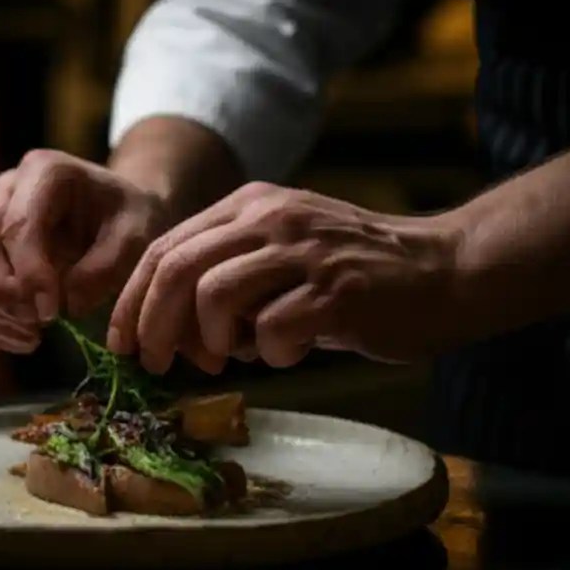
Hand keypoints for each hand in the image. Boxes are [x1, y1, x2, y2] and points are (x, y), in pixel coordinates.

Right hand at [0, 150, 171, 352]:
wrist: (122, 215)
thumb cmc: (131, 218)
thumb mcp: (138, 234)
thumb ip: (108, 266)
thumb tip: (68, 303)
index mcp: (44, 172)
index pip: (17, 224)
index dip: (28, 272)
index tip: (52, 312)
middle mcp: (5, 192)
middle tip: (39, 321)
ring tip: (35, 333)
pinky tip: (25, 339)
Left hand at [107, 182, 462, 372]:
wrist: (446, 270)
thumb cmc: (357, 276)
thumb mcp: (284, 255)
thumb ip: (228, 279)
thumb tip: (168, 333)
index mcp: (252, 205)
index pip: (165, 247)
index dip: (132, 301)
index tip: (123, 344)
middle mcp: (273, 218)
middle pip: (177, 269)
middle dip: (153, 325)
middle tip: (156, 364)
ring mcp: (305, 252)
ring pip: (214, 295)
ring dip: (209, 341)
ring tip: (233, 356)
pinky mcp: (337, 292)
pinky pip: (271, 331)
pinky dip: (267, 354)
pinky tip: (290, 353)